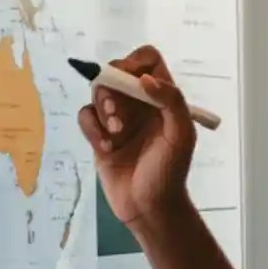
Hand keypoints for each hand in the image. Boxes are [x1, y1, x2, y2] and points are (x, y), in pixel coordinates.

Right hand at [78, 45, 196, 228]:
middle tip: (118, 116)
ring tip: (115, 135)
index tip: (130, 80)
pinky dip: (91, 129)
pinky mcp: (100, 135)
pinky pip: (86, 116)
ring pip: (98, 93)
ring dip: (103, 110)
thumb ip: (171, 102)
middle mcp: (140, 104)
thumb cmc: (170, 172)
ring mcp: (118, 119)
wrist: (150, 207)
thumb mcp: (181, 135)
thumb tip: (145, 79)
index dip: (135, 61)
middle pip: (116, 72)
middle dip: (112, 89)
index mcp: (162, 98)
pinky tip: (105, 148)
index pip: (148, 60)